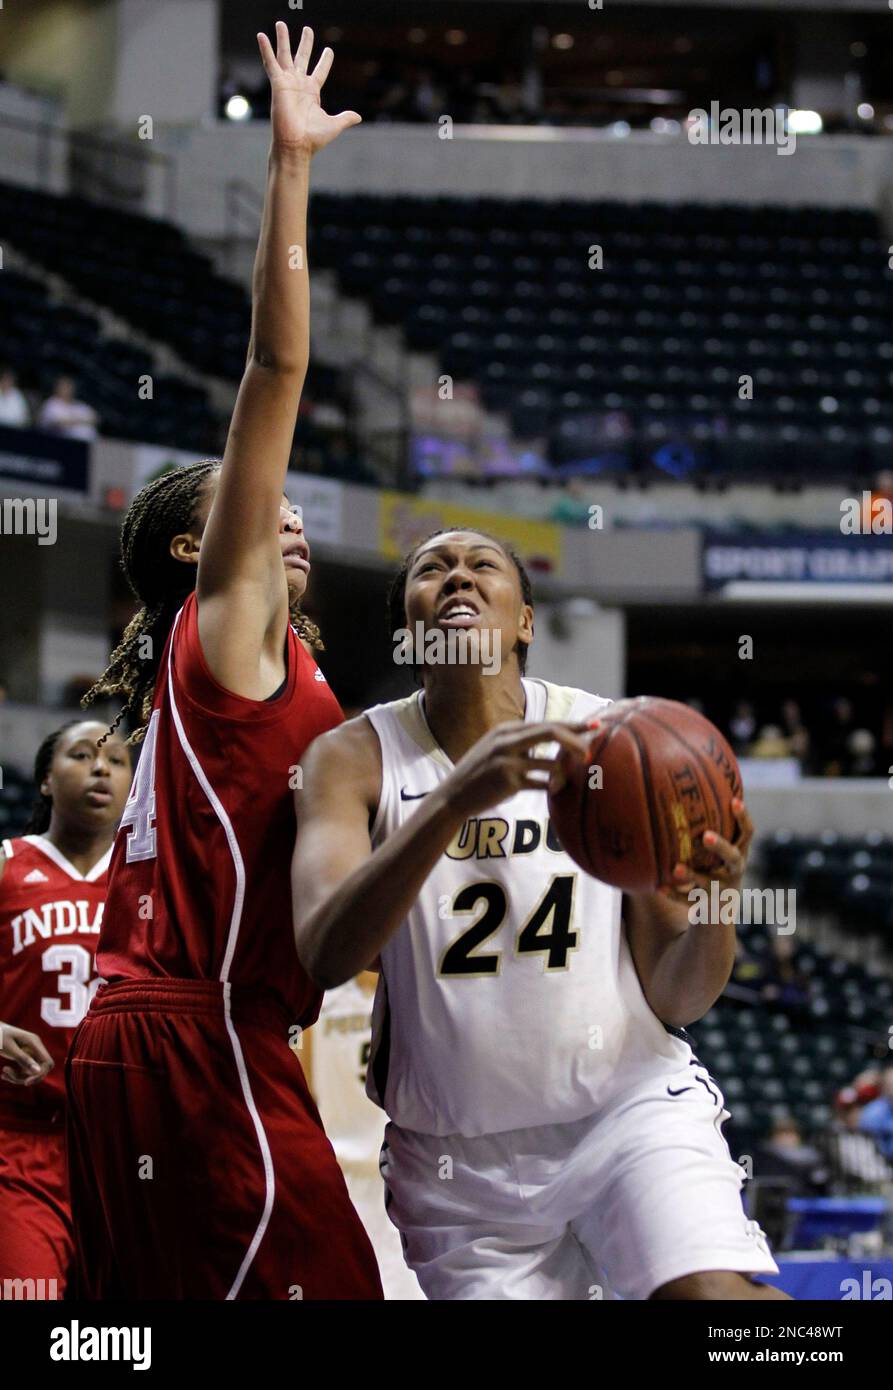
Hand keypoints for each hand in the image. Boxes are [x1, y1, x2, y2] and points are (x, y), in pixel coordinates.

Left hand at [0, 1022, 53, 1086]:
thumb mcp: (9, 1048)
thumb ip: (24, 1059)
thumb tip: (39, 1071)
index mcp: (34, 1042)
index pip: (47, 1063)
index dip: (40, 1074)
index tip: (26, 1082)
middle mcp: (35, 1048)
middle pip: (40, 1070)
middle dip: (26, 1077)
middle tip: (9, 1076)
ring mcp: (30, 1052)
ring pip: (31, 1073)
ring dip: (17, 1077)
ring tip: (4, 1072)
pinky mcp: (24, 1057)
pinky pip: (24, 1071)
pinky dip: (15, 1075)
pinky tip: (3, 1074)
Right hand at [257, 22, 360, 155]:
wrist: (296, 145)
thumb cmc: (313, 139)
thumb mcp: (334, 125)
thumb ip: (345, 118)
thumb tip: (358, 117)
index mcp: (312, 92)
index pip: (320, 71)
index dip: (324, 61)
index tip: (329, 50)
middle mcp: (299, 85)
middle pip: (302, 58)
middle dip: (305, 44)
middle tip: (308, 29)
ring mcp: (287, 83)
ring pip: (284, 55)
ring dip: (282, 39)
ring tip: (281, 23)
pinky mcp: (278, 84)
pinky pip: (271, 63)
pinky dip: (265, 49)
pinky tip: (261, 35)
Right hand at [444, 720, 595, 821]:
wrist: (453, 796)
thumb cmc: (479, 774)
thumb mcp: (495, 749)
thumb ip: (520, 742)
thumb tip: (554, 738)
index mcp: (506, 730)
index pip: (546, 724)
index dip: (573, 725)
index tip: (594, 727)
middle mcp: (507, 741)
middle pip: (551, 733)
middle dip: (576, 741)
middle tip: (590, 752)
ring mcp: (508, 761)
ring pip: (551, 763)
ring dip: (563, 773)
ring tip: (564, 780)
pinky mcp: (509, 782)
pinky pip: (542, 784)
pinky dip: (551, 787)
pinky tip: (554, 790)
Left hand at [660, 797, 752, 904]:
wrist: (719, 911)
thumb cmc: (714, 867)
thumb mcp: (718, 849)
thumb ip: (710, 825)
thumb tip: (687, 784)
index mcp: (738, 852)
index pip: (747, 833)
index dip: (743, 818)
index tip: (734, 800)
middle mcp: (734, 871)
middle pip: (733, 858)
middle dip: (720, 847)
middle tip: (705, 836)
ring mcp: (721, 890)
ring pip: (709, 884)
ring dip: (693, 875)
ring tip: (676, 868)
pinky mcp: (707, 906)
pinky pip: (689, 900)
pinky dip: (674, 894)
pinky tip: (659, 887)